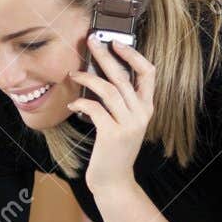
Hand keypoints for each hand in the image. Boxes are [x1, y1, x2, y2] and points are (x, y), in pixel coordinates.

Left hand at [70, 39, 154, 196]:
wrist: (114, 181)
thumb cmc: (114, 148)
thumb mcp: (123, 122)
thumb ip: (120, 102)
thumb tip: (100, 74)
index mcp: (146, 107)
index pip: (148, 73)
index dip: (134, 55)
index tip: (116, 42)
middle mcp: (141, 113)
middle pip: (124, 76)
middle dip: (106, 56)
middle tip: (91, 41)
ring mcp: (129, 124)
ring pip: (109, 90)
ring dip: (88, 78)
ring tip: (73, 73)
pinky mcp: (113, 134)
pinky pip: (96, 109)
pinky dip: (82, 103)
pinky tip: (73, 103)